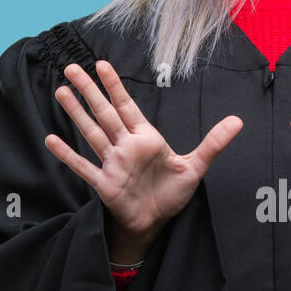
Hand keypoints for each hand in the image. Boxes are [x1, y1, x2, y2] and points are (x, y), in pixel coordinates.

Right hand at [44, 59, 242, 242]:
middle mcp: (125, 146)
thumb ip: (213, 143)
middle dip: (89, 90)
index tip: (102, 65)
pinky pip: (83, 167)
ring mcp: (112, 164)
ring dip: (76, 114)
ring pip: (92, 133)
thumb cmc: (171, 194)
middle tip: (71, 68)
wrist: (156, 225)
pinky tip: (51, 140)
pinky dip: (68, 154)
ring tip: (60, 92)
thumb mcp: (196, 167)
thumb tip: (239, 121)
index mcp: (145, 138)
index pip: (127, 106)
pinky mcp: (105, 184)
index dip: (114, 85)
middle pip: (104, 113)